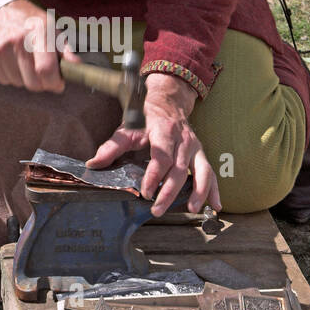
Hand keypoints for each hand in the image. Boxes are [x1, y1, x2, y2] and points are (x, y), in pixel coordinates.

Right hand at [0, 0, 76, 91]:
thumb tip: (76, 66)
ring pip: (19, 83)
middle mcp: (17, 39)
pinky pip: (5, 80)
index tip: (58, 83)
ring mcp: (0, 49)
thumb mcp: (52, 27)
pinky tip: (14, 61)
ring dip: (26, 79)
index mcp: (37, 31)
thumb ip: (65, 49)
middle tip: (44, 74)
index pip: (46, 69)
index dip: (55, 83)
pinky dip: (12, 76)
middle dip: (42, 83)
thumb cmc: (31, 20)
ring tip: (27, 62)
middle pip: (33, 82)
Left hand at [86, 73, 220, 216]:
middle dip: (170, 191)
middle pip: (180, 169)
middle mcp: (183, 140)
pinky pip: (211, 173)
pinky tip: (215, 205)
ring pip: (202, 171)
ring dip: (198, 192)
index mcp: (163, 131)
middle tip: (157, 209)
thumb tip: (94, 164)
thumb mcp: (128, 128)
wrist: (168, 101)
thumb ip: (112, 146)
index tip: (145, 192)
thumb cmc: (146, 118)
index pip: (161, 156)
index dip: (154, 175)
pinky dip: (214, 190)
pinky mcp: (201, 154)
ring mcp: (195, 148)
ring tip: (191, 209)